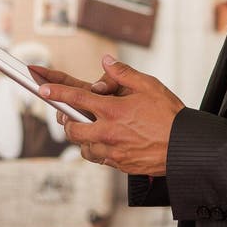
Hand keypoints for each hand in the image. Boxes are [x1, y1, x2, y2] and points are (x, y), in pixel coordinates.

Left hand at [38, 55, 184, 175]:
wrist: (184, 146)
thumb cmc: (169, 115)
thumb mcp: (149, 85)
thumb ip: (123, 73)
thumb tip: (106, 63)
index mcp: (113, 110)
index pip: (76, 98)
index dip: (56, 91)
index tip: (41, 88)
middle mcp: (108, 132)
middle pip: (72, 129)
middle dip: (67, 121)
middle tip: (70, 114)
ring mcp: (112, 150)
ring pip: (82, 146)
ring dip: (81, 137)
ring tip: (90, 127)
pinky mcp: (118, 164)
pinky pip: (97, 158)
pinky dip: (95, 149)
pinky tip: (105, 141)